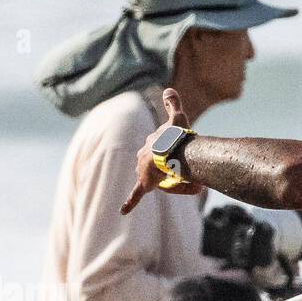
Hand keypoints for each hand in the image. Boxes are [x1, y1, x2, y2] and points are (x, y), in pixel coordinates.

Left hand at [120, 87, 204, 214]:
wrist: (171, 151)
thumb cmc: (176, 136)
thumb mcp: (177, 117)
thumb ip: (173, 103)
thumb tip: (167, 89)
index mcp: (150, 143)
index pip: (157, 147)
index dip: (169, 150)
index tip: (178, 151)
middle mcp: (143, 156)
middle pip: (153, 163)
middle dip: (164, 165)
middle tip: (178, 165)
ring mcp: (143, 170)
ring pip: (154, 177)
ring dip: (164, 178)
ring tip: (179, 176)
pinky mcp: (144, 184)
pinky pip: (136, 194)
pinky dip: (129, 202)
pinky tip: (122, 211)